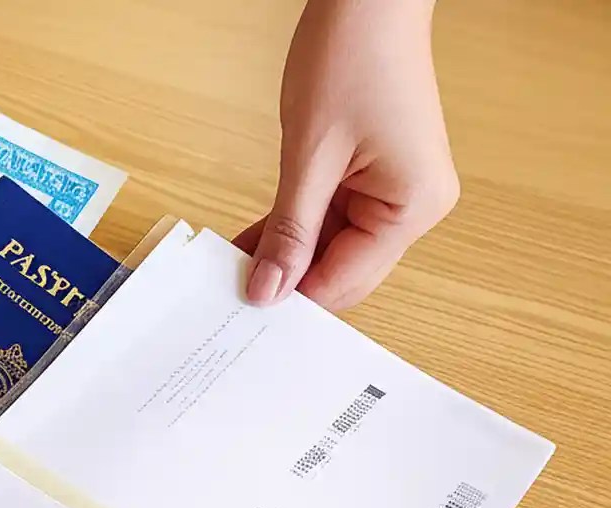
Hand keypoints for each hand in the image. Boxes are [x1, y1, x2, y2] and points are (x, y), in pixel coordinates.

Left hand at [236, 0, 459, 311]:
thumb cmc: (351, 59)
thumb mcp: (309, 156)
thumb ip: (290, 229)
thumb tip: (268, 289)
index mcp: (414, 207)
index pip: (346, 280)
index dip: (293, 297)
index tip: (242, 308)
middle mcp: (415, 206)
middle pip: (343, 270)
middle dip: (290, 279)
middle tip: (231, 290)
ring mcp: (397, 191)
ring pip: (332, 248)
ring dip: (287, 254)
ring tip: (233, 267)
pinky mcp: (376, 175)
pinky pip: (331, 218)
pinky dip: (295, 228)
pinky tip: (253, 239)